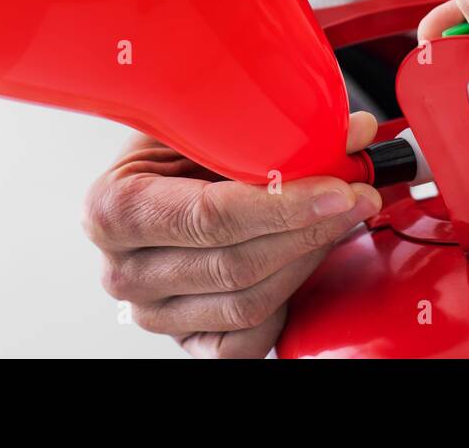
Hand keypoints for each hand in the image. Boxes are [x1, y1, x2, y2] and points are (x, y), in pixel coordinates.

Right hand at [83, 112, 381, 357]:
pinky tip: (301, 261)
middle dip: (307, 229)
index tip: (336, 187)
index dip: (281, 205)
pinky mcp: (186, 342)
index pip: (210, 216)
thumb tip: (351, 132)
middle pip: (235, 262)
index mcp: (112, 209)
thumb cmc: (176, 155)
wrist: (158, 191)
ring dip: (305, 259)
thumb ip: (266, 129)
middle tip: (355, 197)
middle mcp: (122, 270)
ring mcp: (152, 313)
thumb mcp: (199, 127)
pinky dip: (285, 300)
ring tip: (338, 220)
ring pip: (248, 301)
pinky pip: (247, 337)